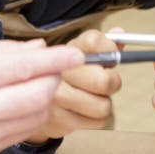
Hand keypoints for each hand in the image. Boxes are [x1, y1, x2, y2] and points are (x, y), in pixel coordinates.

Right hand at [0, 38, 82, 153]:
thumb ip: (1, 49)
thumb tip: (38, 49)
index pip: (26, 66)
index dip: (57, 58)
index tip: (77, 53)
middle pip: (39, 94)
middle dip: (54, 77)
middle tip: (53, 66)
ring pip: (38, 114)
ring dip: (46, 95)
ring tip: (35, 82)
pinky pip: (27, 130)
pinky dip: (34, 112)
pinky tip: (24, 100)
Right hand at [27, 29, 122, 143]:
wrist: (34, 99)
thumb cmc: (68, 74)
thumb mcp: (81, 53)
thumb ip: (102, 44)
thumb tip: (120, 33)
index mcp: (65, 50)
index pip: (94, 42)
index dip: (110, 49)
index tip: (111, 55)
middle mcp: (57, 71)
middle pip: (104, 81)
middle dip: (112, 83)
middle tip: (106, 83)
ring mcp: (55, 96)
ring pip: (103, 106)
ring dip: (103, 103)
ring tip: (91, 97)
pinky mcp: (58, 120)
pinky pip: (98, 122)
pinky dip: (96, 119)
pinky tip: (84, 111)